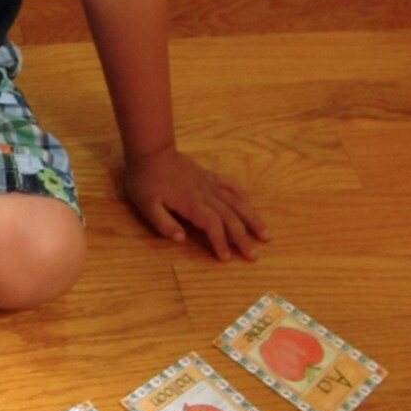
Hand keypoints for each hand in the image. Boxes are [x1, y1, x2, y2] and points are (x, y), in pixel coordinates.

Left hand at [124, 148, 269, 261]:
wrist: (151, 152)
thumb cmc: (145, 181)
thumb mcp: (146, 205)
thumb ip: (163, 223)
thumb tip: (181, 239)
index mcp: (191, 203)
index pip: (212, 225)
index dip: (221, 242)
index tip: (227, 258)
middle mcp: (206, 194)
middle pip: (230, 217)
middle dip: (243, 237)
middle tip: (254, 256)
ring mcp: (210, 184)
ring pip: (237, 202)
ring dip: (252, 219)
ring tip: (265, 234)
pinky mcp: (209, 176)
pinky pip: (231, 185)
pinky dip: (243, 196)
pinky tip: (250, 205)